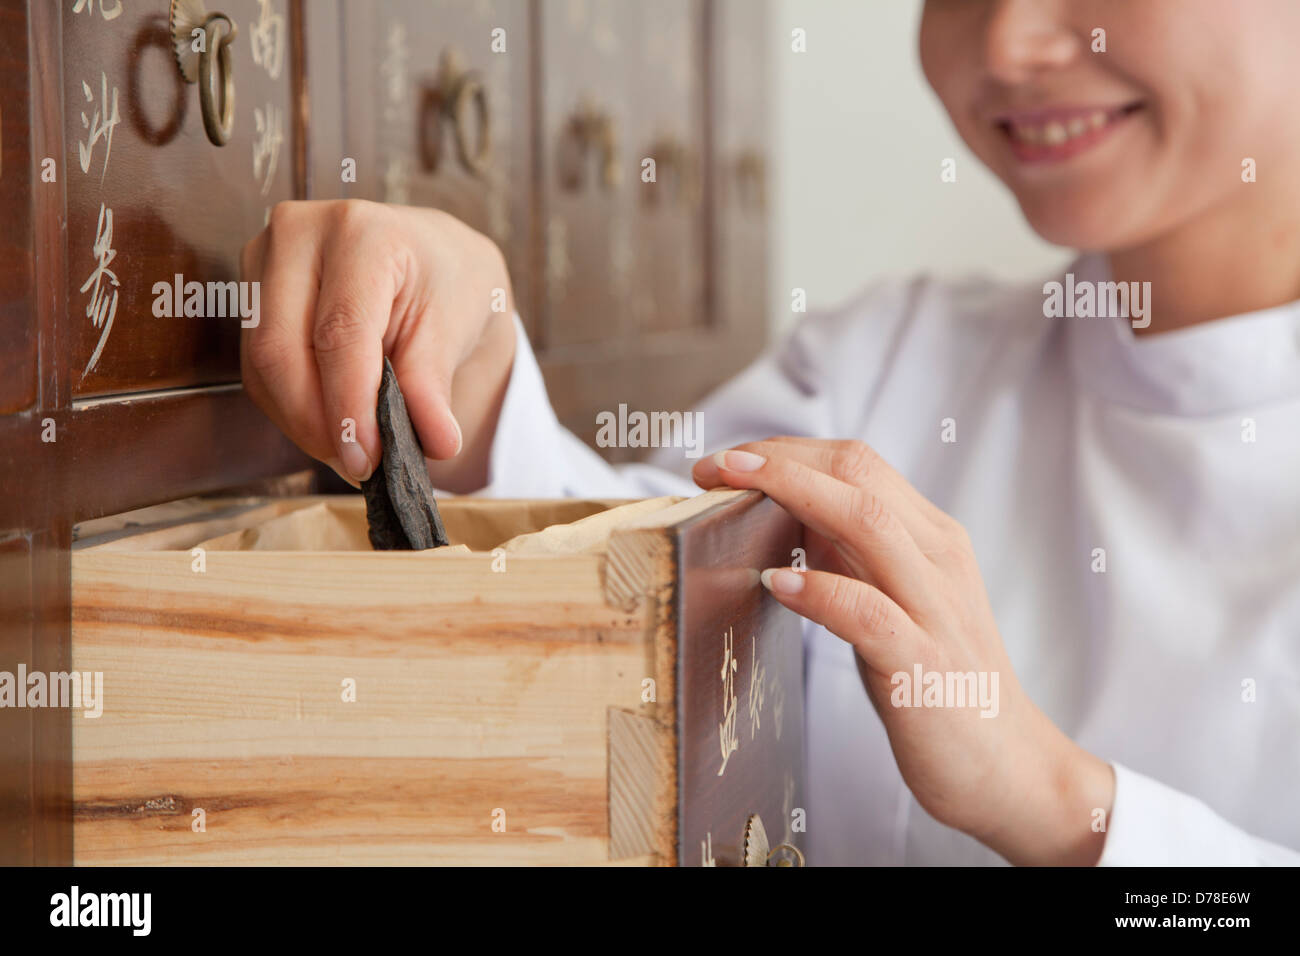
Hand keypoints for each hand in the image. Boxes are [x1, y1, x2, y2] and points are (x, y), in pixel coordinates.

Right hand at [240, 199, 516, 490]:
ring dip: (303, 422)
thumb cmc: (445, 283)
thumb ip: (435, 384)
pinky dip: (293, 410)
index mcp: (360, 232)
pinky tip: (331, 427)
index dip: (348, 404)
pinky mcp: (250, 293)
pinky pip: (257, 370)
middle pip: (282, 351)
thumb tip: (435, 440)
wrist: (427, 259)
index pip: (339, 331)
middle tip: (359, 466)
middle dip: (317, 423)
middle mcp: (298, 233)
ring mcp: (265, 260)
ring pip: (261, 366)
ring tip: (353, 450)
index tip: (367, 458)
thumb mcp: (457, 326)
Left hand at [693, 438, 1115, 864]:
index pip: (858, 464)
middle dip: (779, 459)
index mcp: (932, 538)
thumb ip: (853, 555)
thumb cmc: (937, 679)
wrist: (1008, 764)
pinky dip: (818, 590)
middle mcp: (938, 560)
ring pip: (866, 523)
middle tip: (712, 464)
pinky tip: (775, 582)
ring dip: (792, 494)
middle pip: (858, 476)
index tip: (728, 459)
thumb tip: (788, 513)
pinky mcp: (922, 664)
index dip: (788, 451)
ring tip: (732, 489)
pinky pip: (867, 612)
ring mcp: (934, 609)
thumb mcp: (896, 600)